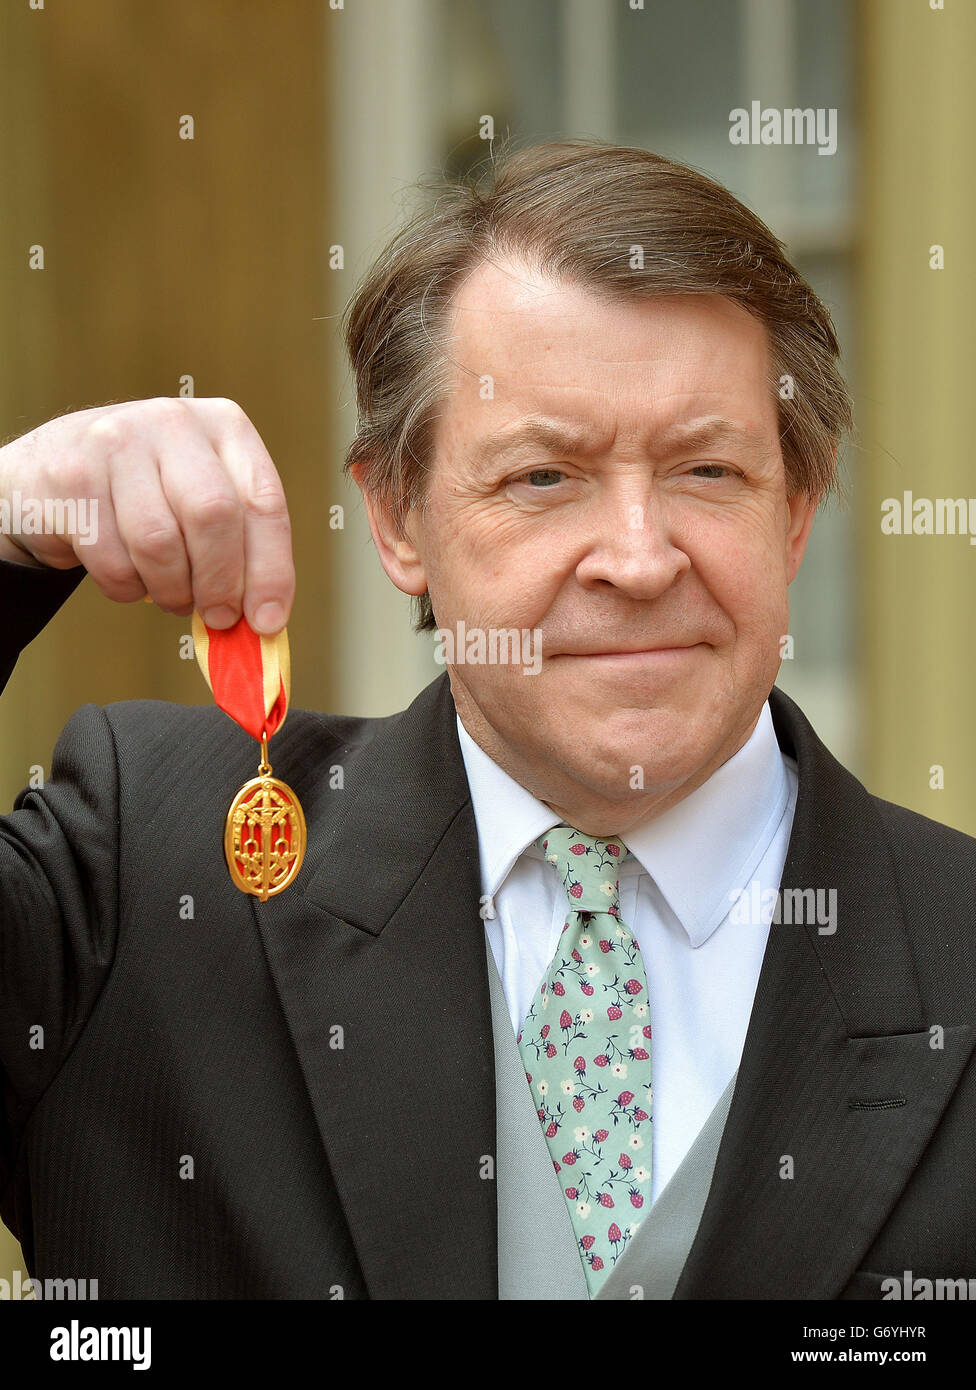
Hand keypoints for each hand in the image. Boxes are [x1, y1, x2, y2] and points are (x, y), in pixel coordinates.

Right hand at [0, 397, 293, 632]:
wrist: (47, 474)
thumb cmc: (144, 495)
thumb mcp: (201, 500)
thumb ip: (239, 548)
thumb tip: (264, 619)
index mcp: (224, 426)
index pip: (263, 501)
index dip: (270, 569)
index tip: (267, 620)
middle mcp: (173, 422)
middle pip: (213, 516)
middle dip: (220, 582)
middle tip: (217, 617)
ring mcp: (117, 442)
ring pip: (160, 543)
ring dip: (171, 590)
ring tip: (170, 593)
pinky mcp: (73, 477)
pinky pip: (113, 561)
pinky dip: (127, 589)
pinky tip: (128, 574)